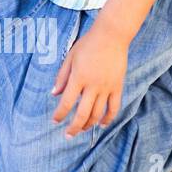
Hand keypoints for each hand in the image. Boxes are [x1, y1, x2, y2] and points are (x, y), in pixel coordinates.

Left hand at [51, 22, 128, 137]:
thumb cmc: (87, 44)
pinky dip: (108, 118)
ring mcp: (107, 87)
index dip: (60, 114)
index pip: (67, 102)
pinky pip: (113, 107)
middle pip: (82, 113)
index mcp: (78, 78)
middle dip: (74, 127)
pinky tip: (101, 125)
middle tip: (67, 136)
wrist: (112, 36)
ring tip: (82, 130)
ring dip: (89, 125)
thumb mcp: (70, 58)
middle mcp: (93, 85)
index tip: (54, 121)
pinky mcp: (118, 87)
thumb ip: (62, 77)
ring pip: (98, 113)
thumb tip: (54, 94)